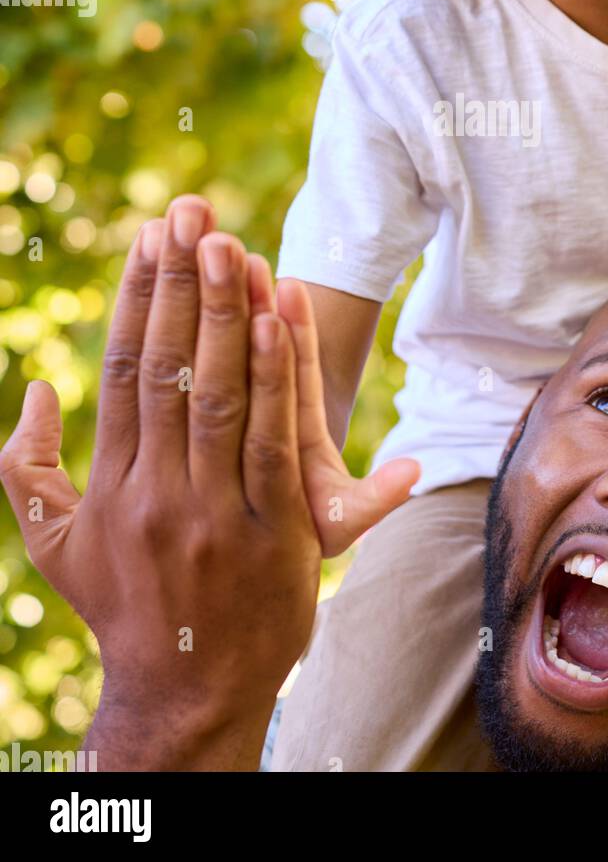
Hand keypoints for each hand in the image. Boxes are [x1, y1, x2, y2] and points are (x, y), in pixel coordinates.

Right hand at [0, 196, 322, 767]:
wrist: (186, 693)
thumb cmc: (121, 607)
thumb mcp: (55, 547)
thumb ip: (28, 472)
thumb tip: (36, 392)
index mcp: (108, 486)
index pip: (124, 372)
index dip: (137, 301)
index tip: (148, 239)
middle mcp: (156, 493)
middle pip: (171, 370)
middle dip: (181, 286)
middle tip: (192, 214)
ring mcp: (216, 514)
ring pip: (221, 395)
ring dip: (228, 315)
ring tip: (232, 246)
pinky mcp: (275, 535)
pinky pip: (276, 441)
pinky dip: (278, 377)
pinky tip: (278, 320)